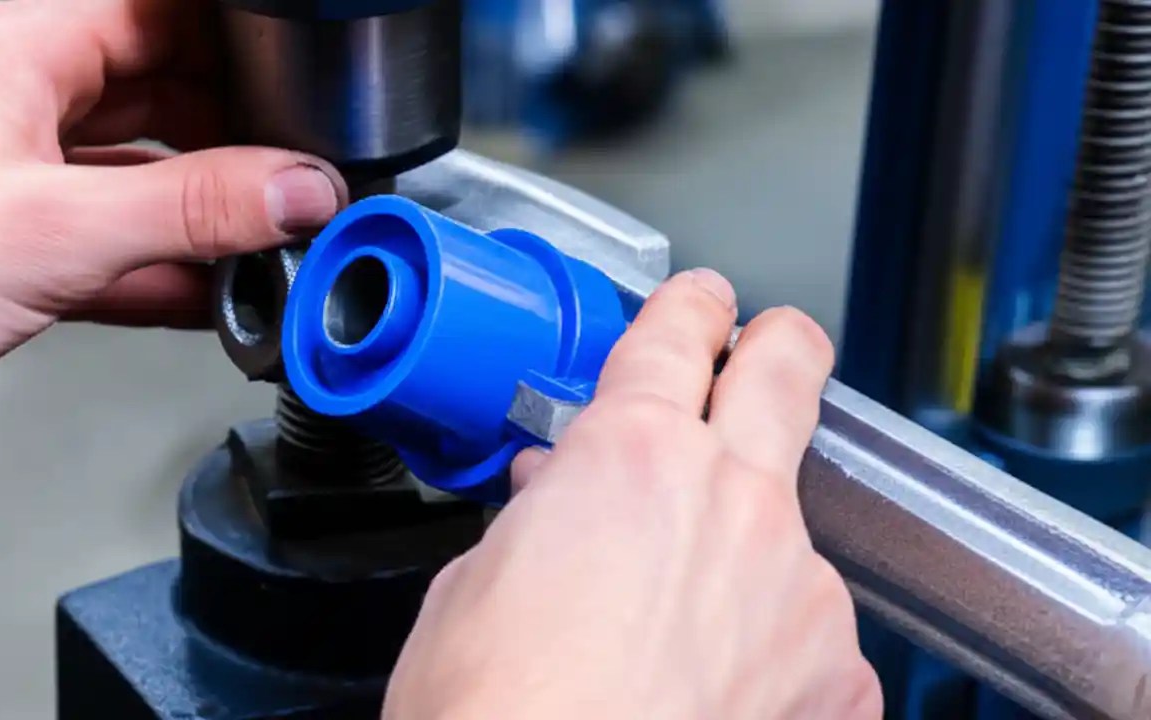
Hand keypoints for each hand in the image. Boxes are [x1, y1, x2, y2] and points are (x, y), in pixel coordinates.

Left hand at [0, 0, 345, 404]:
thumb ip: (190, 209)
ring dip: (210, 212)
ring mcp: (21, 172)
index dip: (244, 42)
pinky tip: (214, 297)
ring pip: (146, 170)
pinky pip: (118, 238)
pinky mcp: (18, 240)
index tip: (310, 86)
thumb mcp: (52, 229)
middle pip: (167, 93)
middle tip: (306, 181)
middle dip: (242, 137)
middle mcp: (25, 99)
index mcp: (25, 51)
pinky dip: (169, 266)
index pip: (163, 13)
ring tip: (274, 246)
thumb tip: (300, 189)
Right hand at [385, 271, 881, 718]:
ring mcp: (798, 589)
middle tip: (764, 344)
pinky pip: (809, 634)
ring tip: (683, 616)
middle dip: (774, 344)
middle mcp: (733, 503)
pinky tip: (716, 690)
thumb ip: (536, 522)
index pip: (676, 336)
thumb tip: (553, 499)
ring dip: (745, 545)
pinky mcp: (836, 677)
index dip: (690, 305)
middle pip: (785, 371)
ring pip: (788, 529)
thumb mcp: (474, 587)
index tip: (701, 303)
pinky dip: (770, 646)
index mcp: (630, 458)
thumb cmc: (492, 716)